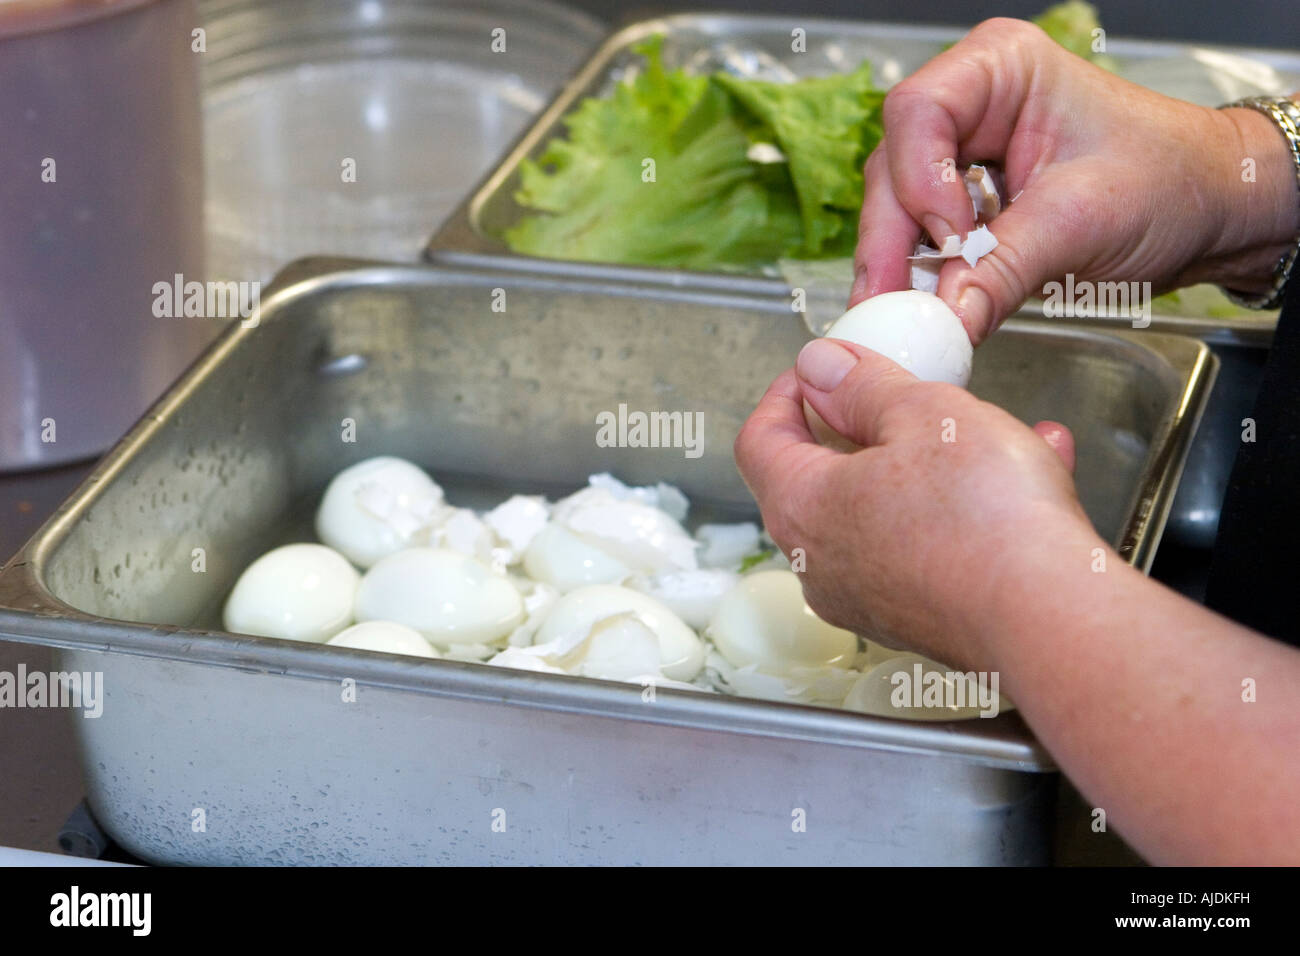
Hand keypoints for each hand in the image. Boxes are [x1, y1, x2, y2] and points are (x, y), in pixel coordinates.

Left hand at [734, 336, 1099, 668]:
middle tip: (902, 395)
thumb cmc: (984, 519)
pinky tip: (1029, 476)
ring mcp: (866, 600)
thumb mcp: (923, 413)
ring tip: (993, 428)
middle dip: (865, 427)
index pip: (759, 439)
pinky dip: (962, 509)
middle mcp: (819, 564)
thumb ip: (863, 384)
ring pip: (884, 510)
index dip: (787, 394)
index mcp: (801, 507)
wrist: (1051, 621)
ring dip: (931, 463)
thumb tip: (820, 368)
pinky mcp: (916, 621)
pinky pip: (926, 547)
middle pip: (817, 478)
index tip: (822, 370)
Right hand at [853, 17, 1299, 342]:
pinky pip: (920, 242)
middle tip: (890, 302)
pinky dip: (920, 279)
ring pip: (896, 211)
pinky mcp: (963, 207)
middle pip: (893, 169)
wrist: (1206, 211)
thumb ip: (1004, 269)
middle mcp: (969, 108)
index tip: (946, 239)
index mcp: (1000, 70)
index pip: (919, 112)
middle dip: (893, 240)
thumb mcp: (1082, 223)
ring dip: (899, 267)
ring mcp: (960, 159)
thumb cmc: (1169, 180)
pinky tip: (924, 308)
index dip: (919, 179)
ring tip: (905, 316)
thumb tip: (947, 317)